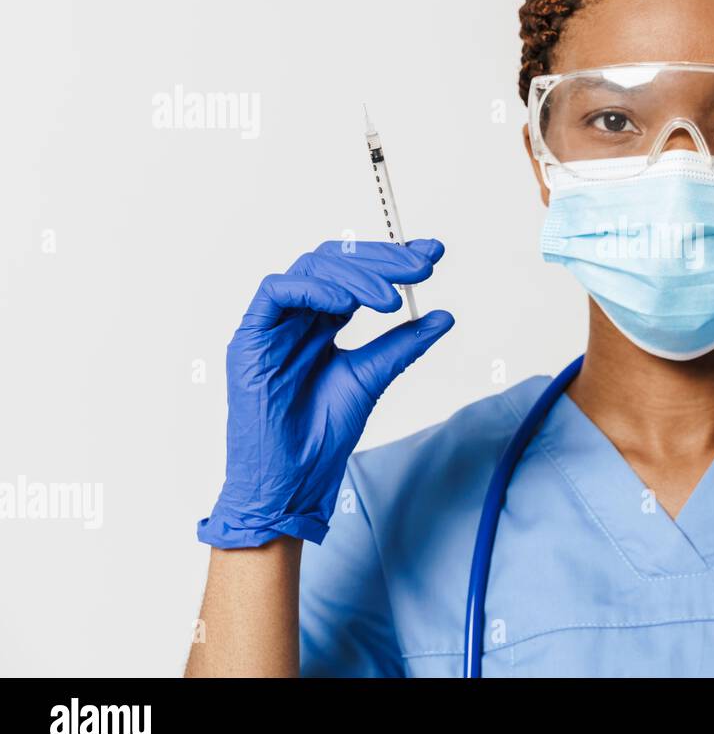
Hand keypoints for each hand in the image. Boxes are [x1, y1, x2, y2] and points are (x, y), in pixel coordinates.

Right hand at [197, 238, 453, 547]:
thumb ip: (403, 344)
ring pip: (311, 269)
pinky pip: (276, 292)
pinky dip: (314, 289)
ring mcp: (273, 325)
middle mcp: (298, 317)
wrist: (293, 480)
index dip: (394, 258)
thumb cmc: (321, 436)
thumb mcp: (373, 378)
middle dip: (383, 259)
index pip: (358, 273)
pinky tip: (347, 302)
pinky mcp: (250, 338)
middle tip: (422, 266)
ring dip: (357, 275)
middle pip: (337, 262)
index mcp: (324, 323)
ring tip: (390, 300)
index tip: (434, 252)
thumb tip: (443, 316)